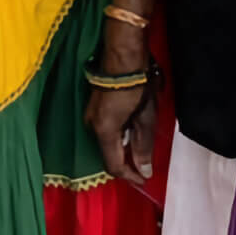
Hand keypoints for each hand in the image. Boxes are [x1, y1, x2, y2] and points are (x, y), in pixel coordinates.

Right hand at [84, 22, 156, 185]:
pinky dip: (118, 134)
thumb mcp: (145, 118)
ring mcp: (90, 114)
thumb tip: (143, 170)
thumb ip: (143, 147)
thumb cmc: (137, 86)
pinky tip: (131, 126)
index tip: (145, 179)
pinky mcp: (92, 105)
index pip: (113, 165)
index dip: (130, 176)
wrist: (122, 55)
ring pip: (106, 141)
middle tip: (144, 162)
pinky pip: (105, 129)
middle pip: (108, 154)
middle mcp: (92, 125)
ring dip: (122, 146)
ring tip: (140, 141)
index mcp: (104, 131)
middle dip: (126, 161)